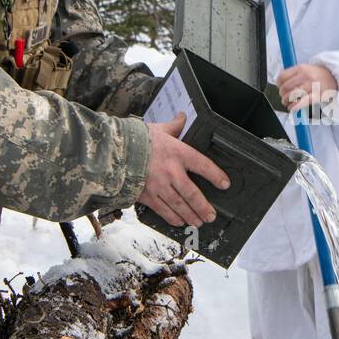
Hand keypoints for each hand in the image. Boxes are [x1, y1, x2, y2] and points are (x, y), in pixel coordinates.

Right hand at [138, 113, 229, 227]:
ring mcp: (159, 186)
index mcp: (178, 153)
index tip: (225, 184)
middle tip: (211, 216)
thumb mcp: (159, 129)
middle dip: (204, 207)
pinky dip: (173, 218)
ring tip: (198, 222)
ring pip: (179, 206)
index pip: (203, 165)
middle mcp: (171, 171)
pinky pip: (163, 210)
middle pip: (193, 194)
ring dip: (191, 215)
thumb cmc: (137, 139)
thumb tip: (182, 116)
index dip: (216, 176)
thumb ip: (174, 126)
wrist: (113, 150)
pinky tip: (179, 222)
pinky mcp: (147, 196)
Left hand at [277, 64, 337, 112]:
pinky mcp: (316, 96)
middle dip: (282, 94)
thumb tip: (280, 82)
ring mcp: (311, 86)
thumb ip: (293, 74)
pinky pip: (301, 103)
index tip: (280, 87)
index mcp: (301, 68)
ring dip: (286, 101)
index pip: (282, 76)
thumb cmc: (318, 74)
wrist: (335, 77)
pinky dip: (294, 107)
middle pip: (285, 87)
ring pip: (291, 95)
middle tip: (284, 96)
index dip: (278, 84)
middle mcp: (305, 76)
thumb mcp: (306, 68)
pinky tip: (292, 108)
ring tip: (287, 102)